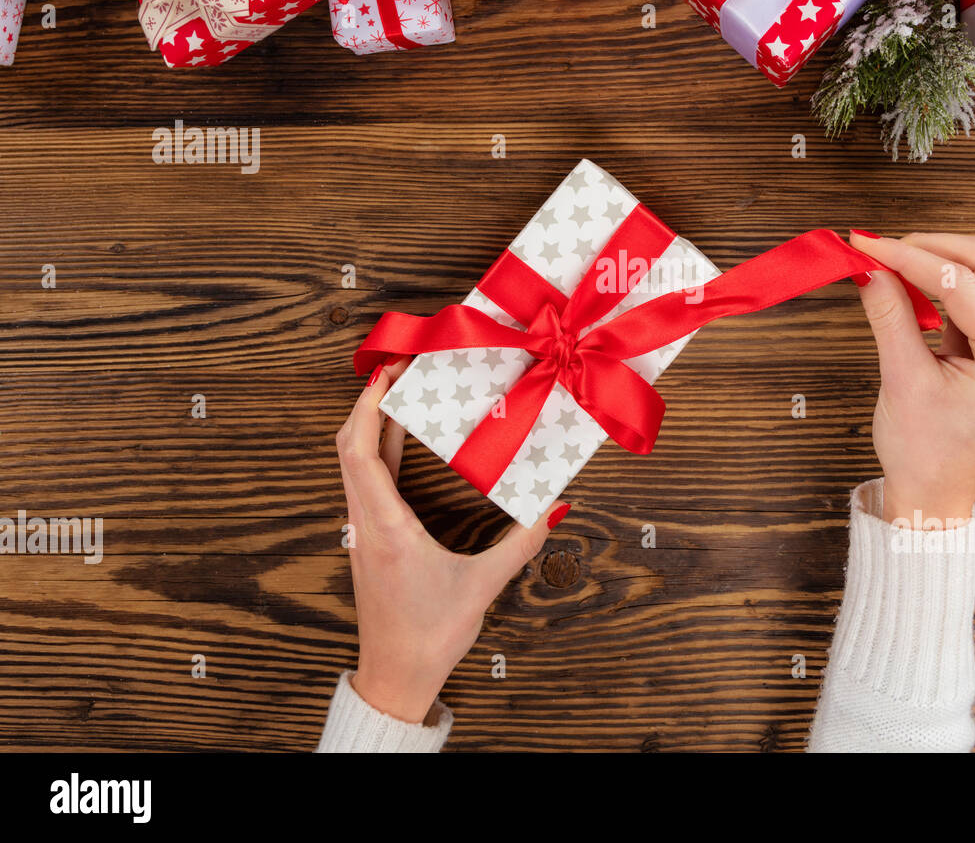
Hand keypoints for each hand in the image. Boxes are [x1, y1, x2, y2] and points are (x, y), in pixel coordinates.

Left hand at [335, 358, 568, 723]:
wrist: (395, 677)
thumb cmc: (430, 635)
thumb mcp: (481, 587)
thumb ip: (520, 546)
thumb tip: (553, 509)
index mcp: (386, 529)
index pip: (360, 453)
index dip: (369, 408)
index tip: (387, 374)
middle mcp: (366, 524)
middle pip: (349, 448)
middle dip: (367, 402)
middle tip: (396, 368)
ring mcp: (363, 532)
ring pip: (353, 464)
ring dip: (370, 425)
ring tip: (399, 392)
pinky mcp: (370, 540)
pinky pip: (365, 482)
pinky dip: (378, 451)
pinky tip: (401, 441)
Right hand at [850, 232, 974, 527]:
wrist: (935, 496)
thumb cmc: (925, 454)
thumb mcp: (902, 380)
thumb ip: (889, 314)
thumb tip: (870, 266)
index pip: (962, 282)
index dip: (909, 256)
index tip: (866, 245)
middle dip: (932, 247)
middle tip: (880, 249)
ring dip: (937, 261)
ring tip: (888, 267)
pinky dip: (942, 283)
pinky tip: (907, 287)